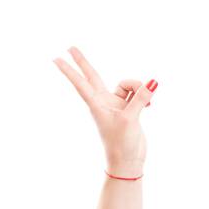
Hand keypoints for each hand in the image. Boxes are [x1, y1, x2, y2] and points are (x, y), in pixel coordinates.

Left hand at [53, 46, 155, 174]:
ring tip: (147, 102)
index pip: (80, 82)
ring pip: (127, 84)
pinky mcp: (128, 109)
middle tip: (70, 47)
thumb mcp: (131, 119)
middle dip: (83, 62)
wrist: (128, 161)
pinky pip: (138, 92)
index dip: (69, 70)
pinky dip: (145, 95)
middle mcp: (104, 102)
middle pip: (92, 76)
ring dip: (138, 87)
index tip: (55, 59)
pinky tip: (150, 105)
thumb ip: (141, 98)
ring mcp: (116, 104)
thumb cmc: (122, 144)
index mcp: (96, 104)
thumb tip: (152, 83)